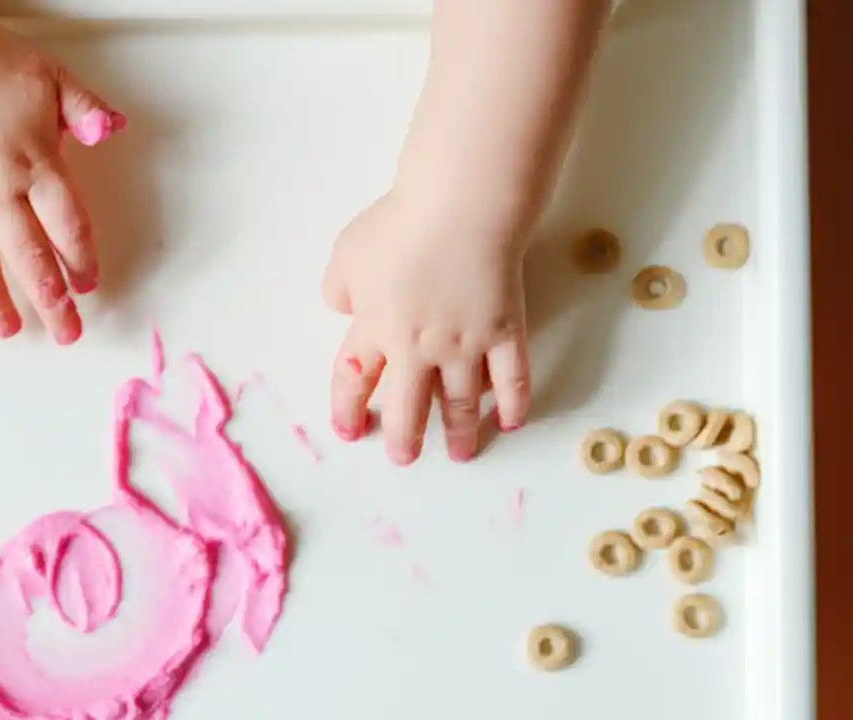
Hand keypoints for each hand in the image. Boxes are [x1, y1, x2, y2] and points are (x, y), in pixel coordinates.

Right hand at [0, 25, 124, 343]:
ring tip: (7, 331)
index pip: (67, 224)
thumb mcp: (54, 80)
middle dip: (51, 298)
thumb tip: (114, 131)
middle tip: (66, 333)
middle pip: (29, 254)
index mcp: (36, 165)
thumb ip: (87, 111)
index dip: (80, 259)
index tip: (87, 286)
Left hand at [321, 188, 531, 464]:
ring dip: (460, 432)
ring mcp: (466, 344)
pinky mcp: (506, 331)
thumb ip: (339, 288)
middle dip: (406, 438)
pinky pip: (513, 378)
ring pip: (462, 402)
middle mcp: (418, 348)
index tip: (349, 431)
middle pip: (409, 406)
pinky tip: (511, 422)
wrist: (460, 209)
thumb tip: (344, 308)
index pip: (355, 381)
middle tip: (404, 458)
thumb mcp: (346, 254)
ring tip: (460, 454)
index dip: (349, 410)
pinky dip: (514, 404)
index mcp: (375, 330)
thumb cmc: (398, 226)